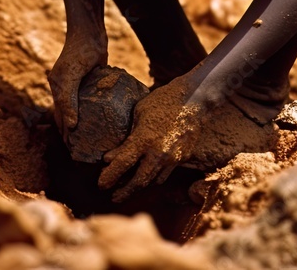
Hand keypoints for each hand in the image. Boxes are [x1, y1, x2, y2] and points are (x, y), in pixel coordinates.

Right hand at [48, 37, 107, 139]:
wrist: (91, 32)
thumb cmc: (81, 51)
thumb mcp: (72, 75)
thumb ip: (69, 99)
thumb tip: (71, 125)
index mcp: (58, 88)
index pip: (61, 116)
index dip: (66, 133)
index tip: (72, 149)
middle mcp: (66, 88)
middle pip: (68, 115)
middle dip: (72, 132)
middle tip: (82, 150)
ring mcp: (78, 84)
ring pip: (80, 109)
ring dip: (83, 123)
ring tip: (91, 139)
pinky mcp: (90, 81)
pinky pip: (91, 100)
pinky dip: (94, 111)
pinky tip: (103, 119)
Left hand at [97, 76, 207, 201]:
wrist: (195, 99)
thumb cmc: (162, 101)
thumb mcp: (138, 114)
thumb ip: (125, 140)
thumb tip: (109, 158)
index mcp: (144, 138)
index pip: (123, 164)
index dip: (110, 176)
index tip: (101, 184)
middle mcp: (158, 152)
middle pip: (139, 181)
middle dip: (124, 192)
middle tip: (113, 197)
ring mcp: (172, 157)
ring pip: (153, 181)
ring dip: (139, 188)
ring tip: (127, 190)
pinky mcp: (182, 158)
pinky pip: (164, 175)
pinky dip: (152, 180)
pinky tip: (145, 179)